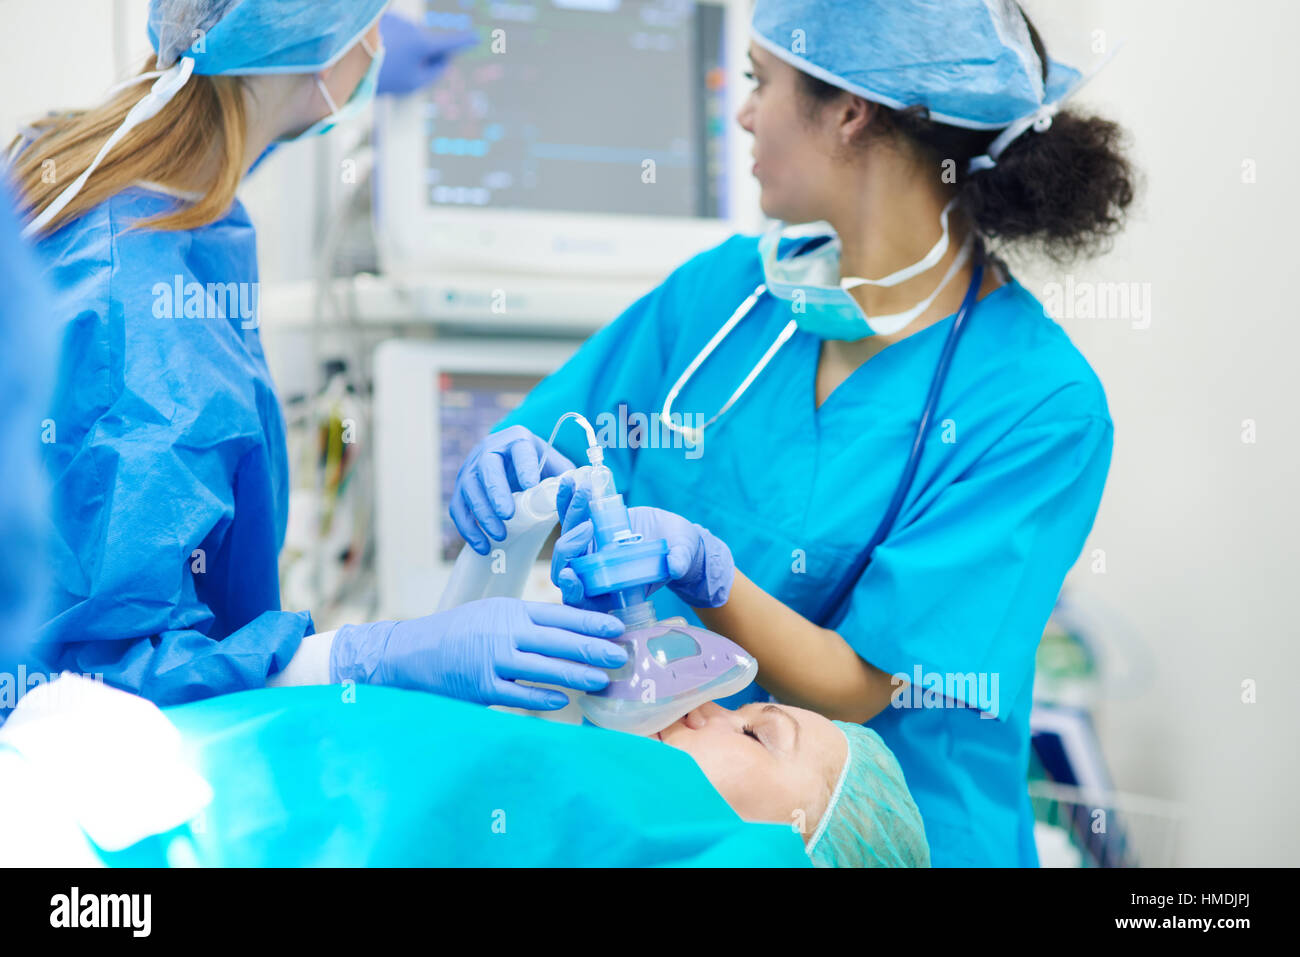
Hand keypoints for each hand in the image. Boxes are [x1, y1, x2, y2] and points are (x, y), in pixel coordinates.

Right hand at [330, 597, 627, 709]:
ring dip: (577, 675)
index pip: (559, 615)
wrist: (414, 652)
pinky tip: (564, 699)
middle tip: (620, 655)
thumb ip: (529, 619)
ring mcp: (494, 660)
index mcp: (510, 610)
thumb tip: (572, 628)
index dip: (590, 621)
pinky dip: (544, 697)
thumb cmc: (460, 630)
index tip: (616, 628)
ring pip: (545, 669)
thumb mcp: (495, 612)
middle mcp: (504, 632)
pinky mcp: (483, 687)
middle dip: (594, 648)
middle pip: (559, 641)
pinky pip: (521, 693)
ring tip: (602, 680)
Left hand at [376, 12, 477, 96]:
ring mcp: (396, 19)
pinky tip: (377, 52)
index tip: (475, 38)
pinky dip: (389, 41)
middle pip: (426, 42)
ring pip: (408, 36)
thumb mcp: (413, 83)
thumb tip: (445, 61)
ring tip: (384, 63)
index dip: (464, 42)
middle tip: (404, 72)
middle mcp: (412, 26)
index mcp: (423, 43)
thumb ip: (435, 72)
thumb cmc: (381, 76)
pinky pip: (394, 31)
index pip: (450, 42)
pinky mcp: (382, 17)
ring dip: (403, 48)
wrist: (344, 61)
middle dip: (422, 54)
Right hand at [451, 425, 573, 554]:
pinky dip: (468, 529)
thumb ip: (569, 476)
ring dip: (482, 514)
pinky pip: (458, 509)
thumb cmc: (539, 469)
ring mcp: (471, 469)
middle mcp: (489, 450)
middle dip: (496, 492)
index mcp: (517, 440)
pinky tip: (483, 546)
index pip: (520, 450)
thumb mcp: (556, 466)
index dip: (524, 466)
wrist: (510, 467)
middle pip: (487, 468)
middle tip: (508, 514)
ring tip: (500, 535)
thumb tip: (587, 487)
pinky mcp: (460, 490)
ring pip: (469, 490)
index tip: (531, 485)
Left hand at [551, 475, 734, 609]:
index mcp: (612, 591)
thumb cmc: (679, 554)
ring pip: (566, 539)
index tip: (569, 575)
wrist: (675, 537)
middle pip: (566, 567)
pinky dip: (567, 501)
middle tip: (586, 525)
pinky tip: (569, 481)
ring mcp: (589, 552)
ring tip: (581, 489)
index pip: (582, 599)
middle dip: (569, 547)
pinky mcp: (589, 531)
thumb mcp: (681, 557)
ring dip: (569, 515)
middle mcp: (594, 573)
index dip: (572, 590)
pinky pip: (572, 518)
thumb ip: (679, 562)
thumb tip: (676, 565)